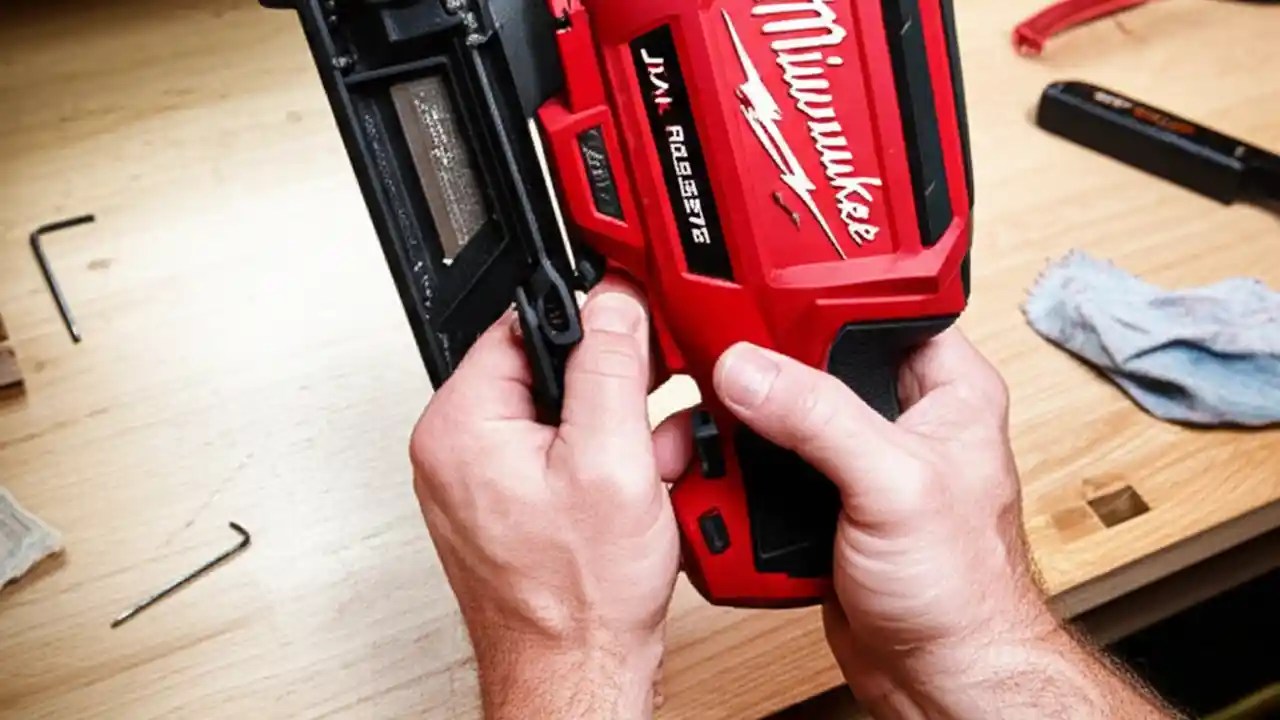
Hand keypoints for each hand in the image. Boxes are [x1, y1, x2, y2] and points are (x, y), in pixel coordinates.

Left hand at [410, 278, 690, 718]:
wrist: (577, 676)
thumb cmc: (576, 599)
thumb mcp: (611, 461)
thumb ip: (612, 367)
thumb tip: (613, 302)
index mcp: (461, 425)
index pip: (521, 325)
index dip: (588, 319)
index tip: (633, 322)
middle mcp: (458, 451)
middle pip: (543, 369)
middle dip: (612, 382)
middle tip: (654, 398)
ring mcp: (483, 482)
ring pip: (562, 414)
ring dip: (619, 424)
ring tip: (655, 456)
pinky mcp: (511, 507)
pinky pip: (562, 455)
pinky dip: (607, 459)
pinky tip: (645, 481)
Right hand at [712, 330, 1172, 717]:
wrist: (938, 678)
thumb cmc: (964, 593)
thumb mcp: (894, 487)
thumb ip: (819, 420)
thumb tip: (749, 371)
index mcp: (944, 387)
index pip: (872, 305)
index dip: (813, 291)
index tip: (752, 285)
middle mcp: (898, 413)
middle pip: (809, 353)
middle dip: (756, 358)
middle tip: (708, 352)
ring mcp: (853, 455)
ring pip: (779, 406)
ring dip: (736, 417)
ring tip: (700, 414)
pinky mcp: (819, 497)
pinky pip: (764, 461)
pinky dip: (733, 464)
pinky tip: (714, 463)